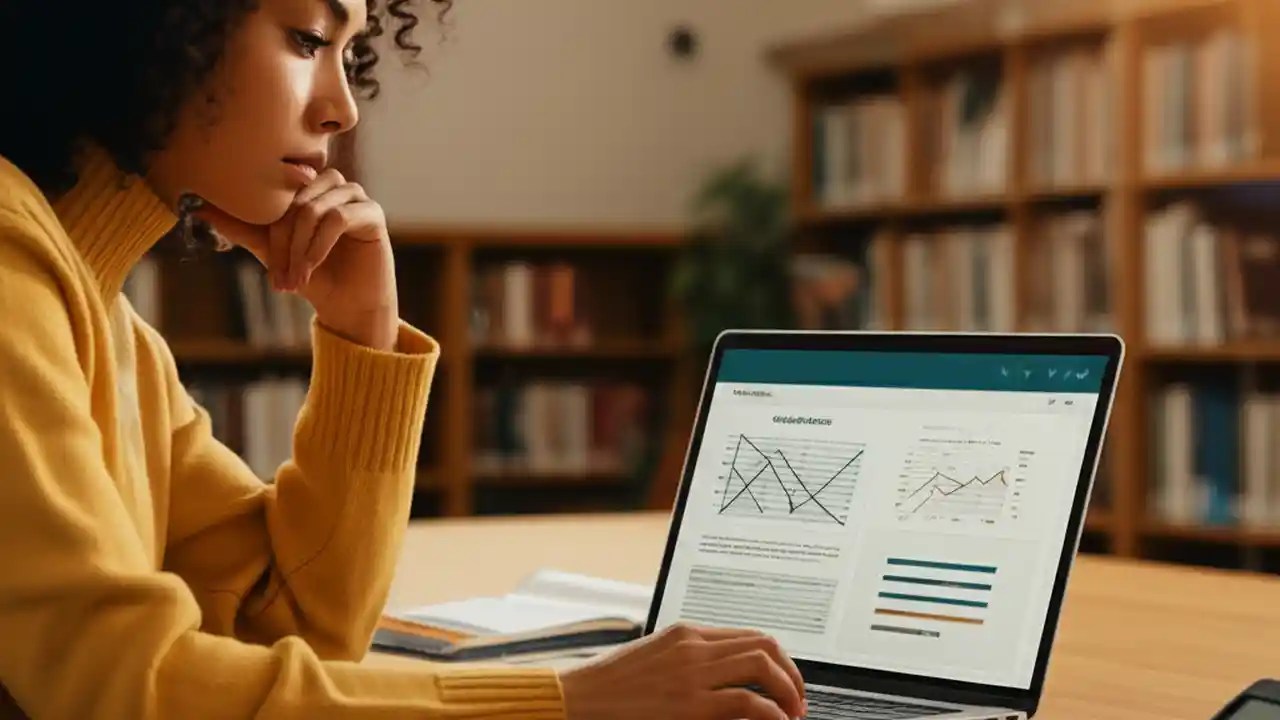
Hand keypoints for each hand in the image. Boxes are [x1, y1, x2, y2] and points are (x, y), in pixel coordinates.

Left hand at [195, 169, 399, 350]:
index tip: (270, 270)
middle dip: (283, 244)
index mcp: (306, 187)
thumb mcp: (270, 251)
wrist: (348, 306)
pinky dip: (320, 246)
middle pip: (294, 201)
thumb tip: (196, 207)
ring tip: (297, 278)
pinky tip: (314, 267)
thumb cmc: (313, 276)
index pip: (277, 195)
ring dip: (300, 248)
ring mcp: (355, 196)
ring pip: (313, 209)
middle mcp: (332, 185)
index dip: (269, 231)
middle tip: (281, 279)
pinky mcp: (372, 213)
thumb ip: (240, 227)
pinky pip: (338, 218)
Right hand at [559, 623, 806, 719]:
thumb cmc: (612, 686)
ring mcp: (693, 674)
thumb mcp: (656, 659)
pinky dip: (771, 712)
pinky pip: (748, 700)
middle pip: (766, 645)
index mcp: (687, 633)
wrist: (578, 699)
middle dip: (792, 674)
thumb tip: (726, 677)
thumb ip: (691, 661)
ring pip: (763, 665)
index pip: (751, 635)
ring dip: (788, 691)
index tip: (786, 683)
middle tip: (797, 701)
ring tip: (791, 714)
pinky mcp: (691, 704)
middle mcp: (694, 646)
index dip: (779, 660)